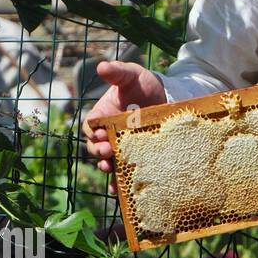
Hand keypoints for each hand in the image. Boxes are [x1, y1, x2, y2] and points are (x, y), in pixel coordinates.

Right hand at [82, 60, 165, 180]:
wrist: (167, 97)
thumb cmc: (143, 85)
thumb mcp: (131, 75)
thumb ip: (117, 72)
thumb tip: (101, 66)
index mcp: (103, 117)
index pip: (90, 128)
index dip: (92, 132)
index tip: (100, 134)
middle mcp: (110, 135)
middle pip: (97, 148)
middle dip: (100, 152)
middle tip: (108, 153)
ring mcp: (123, 148)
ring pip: (109, 163)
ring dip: (108, 170)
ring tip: (111, 171)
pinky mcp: (137, 158)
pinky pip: (125, 174)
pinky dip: (121, 183)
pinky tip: (123, 191)